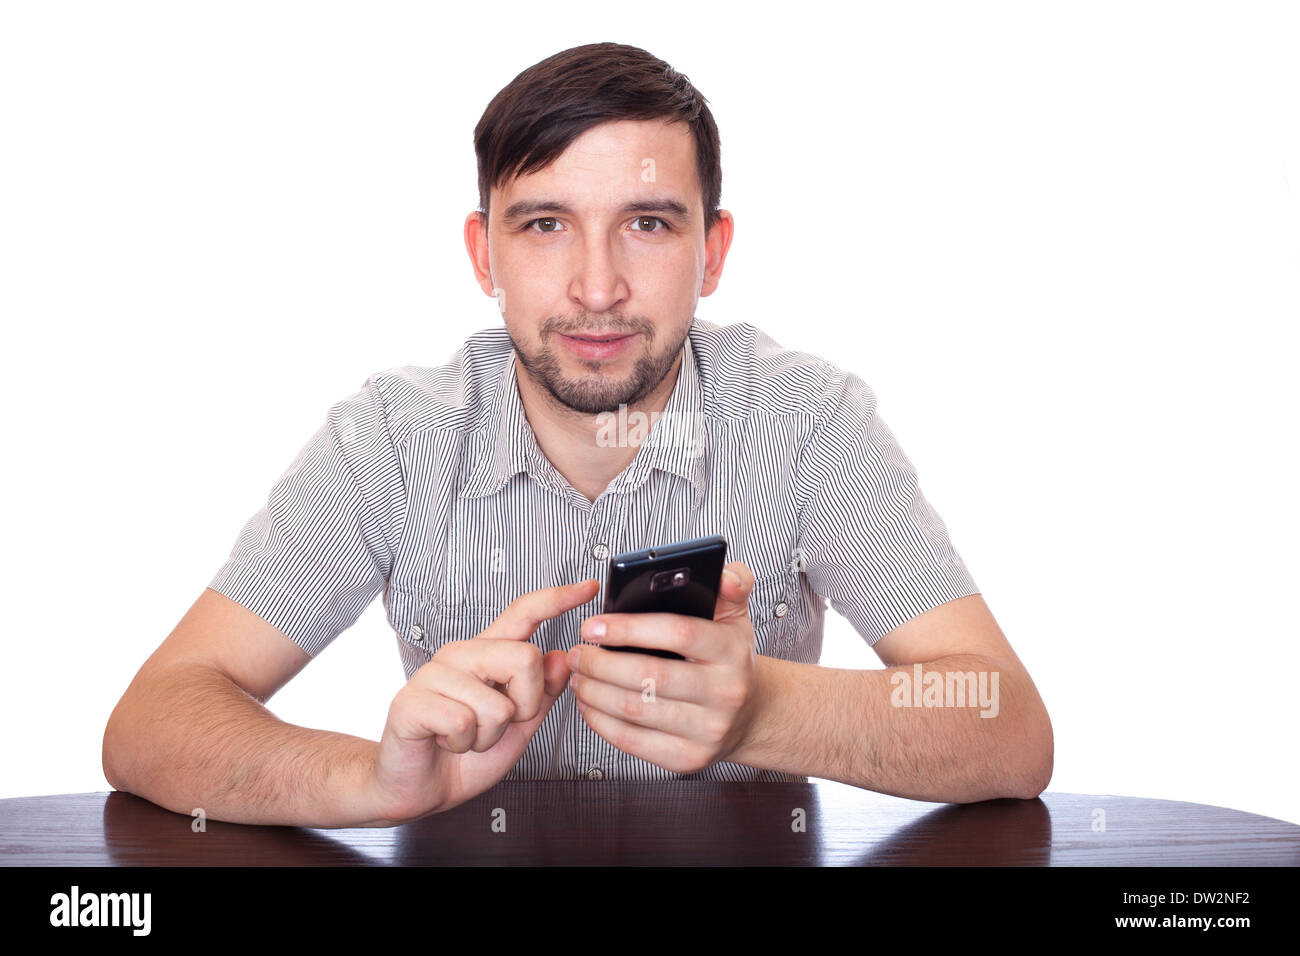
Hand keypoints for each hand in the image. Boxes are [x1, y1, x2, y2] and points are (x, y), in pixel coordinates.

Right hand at [368, 578, 598, 821]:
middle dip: (524, 706)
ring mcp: (432, 674)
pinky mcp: (410, 700)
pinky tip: (445, 742)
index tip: (589, 587)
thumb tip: (562, 657)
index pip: (524, 614)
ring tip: (465, 737)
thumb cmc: (465, 756)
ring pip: (497, 703)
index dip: (557, 599)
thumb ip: (542, 694)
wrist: (421, 788)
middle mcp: (461, 655)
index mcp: (487, 654)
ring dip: (488, 737)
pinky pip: (463, 722)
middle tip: (496, 725)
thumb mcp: (518, 726)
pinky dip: (463, 745)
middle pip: (525, 658)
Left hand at [566, 561, 759, 774]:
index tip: (593, 625)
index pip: (679, 633)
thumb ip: (730, 583)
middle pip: (650, 676)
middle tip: (576, 652)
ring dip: (595, 692)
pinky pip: (634, 742)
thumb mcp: (736, 615)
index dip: (629, 628)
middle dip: (601, 663)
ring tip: (578, 675)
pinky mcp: (688, 758)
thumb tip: (725, 575)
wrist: (750, 714)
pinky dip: (602, 722)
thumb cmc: (730, 659)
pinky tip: (590, 704)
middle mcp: (725, 692)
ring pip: (636, 710)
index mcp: (731, 651)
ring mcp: (708, 730)